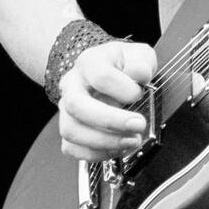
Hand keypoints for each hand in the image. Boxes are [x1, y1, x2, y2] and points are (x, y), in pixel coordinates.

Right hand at [58, 39, 157, 161]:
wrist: (110, 72)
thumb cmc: (123, 65)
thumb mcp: (139, 55)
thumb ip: (141, 62)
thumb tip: (138, 74)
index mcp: (89, 63)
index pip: (101, 77)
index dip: (124, 89)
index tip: (139, 94)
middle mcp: (72, 85)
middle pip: (78, 105)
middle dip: (110, 121)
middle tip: (137, 125)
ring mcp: (67, 109)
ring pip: (71, 130)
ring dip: (104, 141)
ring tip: (131, 140)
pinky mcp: (69, 128)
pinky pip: (71, 148)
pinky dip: (95, 154)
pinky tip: (117, 149)